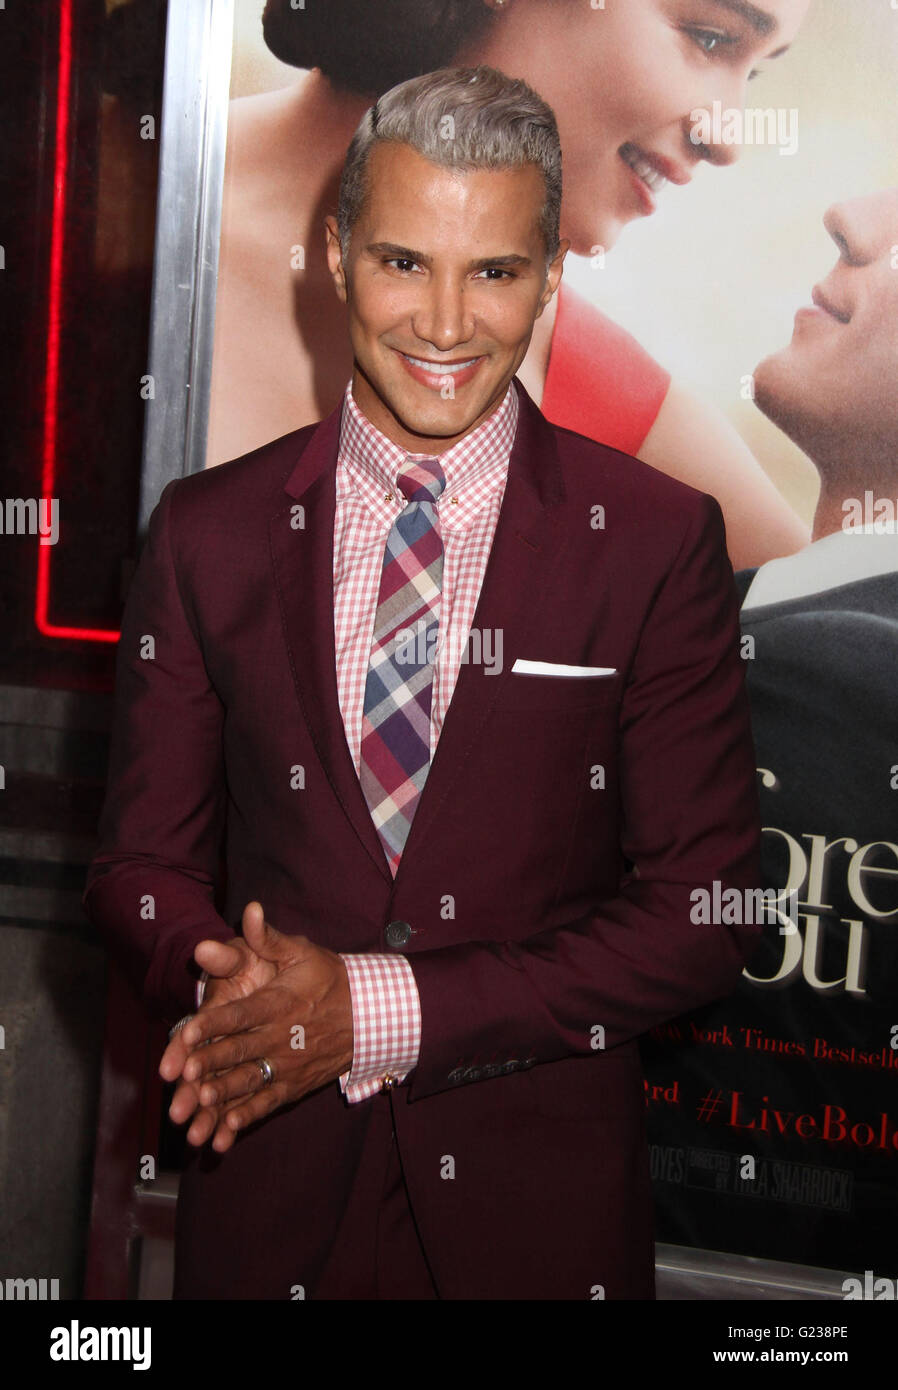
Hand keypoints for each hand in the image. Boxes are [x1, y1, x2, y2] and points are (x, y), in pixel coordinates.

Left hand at [161, 902, 353, 1152]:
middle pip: (240, 1051)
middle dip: (209, 1063)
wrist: (370, 1016)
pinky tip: (225, 1128)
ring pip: (250, 1081)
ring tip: (197, 1104)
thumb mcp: (301, 951)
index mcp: (279, 1002)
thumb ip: (267, 937)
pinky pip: (267, 1104)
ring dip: (223, 1094)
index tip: (188, 1031)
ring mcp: (288, 1064)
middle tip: (181, 1075)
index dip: (214, 1023)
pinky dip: (246, 1117)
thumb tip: (248, 909)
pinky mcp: (293, 1085)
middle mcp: (282, 1036)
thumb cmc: (327, 978)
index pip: (241, 1013)